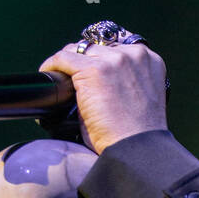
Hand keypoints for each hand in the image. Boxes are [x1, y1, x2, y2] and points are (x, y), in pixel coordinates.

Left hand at [38, 39, 167, 155]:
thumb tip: (95, 79)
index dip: (99, 58)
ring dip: (68, 64)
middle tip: (71, 79)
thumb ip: (126, 81)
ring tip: (59, 78)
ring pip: (78, 50)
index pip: (117, 47)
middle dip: (83, 61)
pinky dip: (52, 66)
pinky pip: (63, 58)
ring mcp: (114, 60)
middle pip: (97, 47)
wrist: (136, 150)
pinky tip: (49, 77)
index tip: (88, 70)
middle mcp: (134, 54)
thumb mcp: (140, 99)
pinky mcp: (93, 69)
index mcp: (150, 60)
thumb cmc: (137, 136)